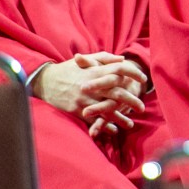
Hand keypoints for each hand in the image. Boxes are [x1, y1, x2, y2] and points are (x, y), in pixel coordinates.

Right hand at [31, 52, 146, 136]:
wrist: (45, 81)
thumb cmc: (68, 69)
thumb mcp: (86, 59)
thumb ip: (104, 58)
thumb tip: (122, 59)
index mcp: (96, 70)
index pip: (120, 69)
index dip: (133, 73)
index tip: (143, 79)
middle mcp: (93, 84)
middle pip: (118, 92)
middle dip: (132, 100)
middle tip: (141, 107)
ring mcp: (85, 98)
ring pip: (107, 109)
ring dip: (120, 118)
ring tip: (130, 123)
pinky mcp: (77, 109)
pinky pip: (94, 119)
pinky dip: (104, 125)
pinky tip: (113, 130)